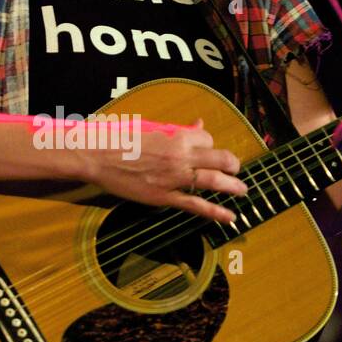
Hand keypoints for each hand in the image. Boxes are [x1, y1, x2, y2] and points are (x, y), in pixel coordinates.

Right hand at [79, 116, 247, 223]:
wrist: (98, 156)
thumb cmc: (121, 139)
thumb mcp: (152, 128)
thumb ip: (178, 130)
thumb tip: (198, 124)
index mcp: (177, 136)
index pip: (207, 138)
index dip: (210, 144)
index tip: (208, 150)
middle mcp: (181, 156)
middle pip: (220, 159)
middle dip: (232, 165)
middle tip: (237, 170)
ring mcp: (174, 178)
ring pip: (213, 182)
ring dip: (233, 186)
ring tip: (242, 191)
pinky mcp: (164, 197)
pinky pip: (196, 205)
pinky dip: (216, 212)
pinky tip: (229, 217)